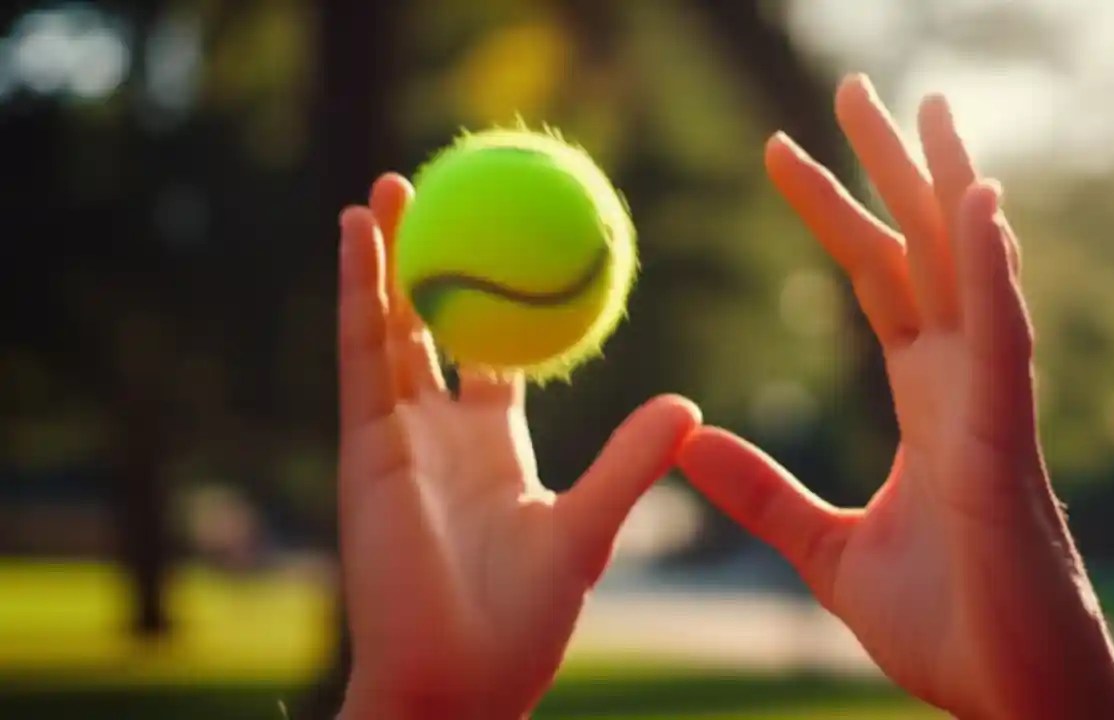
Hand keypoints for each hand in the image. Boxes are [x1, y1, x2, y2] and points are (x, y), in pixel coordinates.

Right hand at [334, 175, 699, 718]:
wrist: (453, 677)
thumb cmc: (524, 620)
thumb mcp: (589, 528)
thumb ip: (629, 463)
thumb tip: (690, 405)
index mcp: (495, 447)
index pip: (498, 354)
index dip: (505, 299)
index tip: (518, 244)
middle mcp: (442, 432)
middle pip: (438, 325)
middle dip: (442, 261)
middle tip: (455, 190)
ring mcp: (399, 433)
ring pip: (392, 326)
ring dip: (392, 258)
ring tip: (396, 186)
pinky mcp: (366, 442)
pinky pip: (363, 352)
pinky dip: (359, 291)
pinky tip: (363, 232)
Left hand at [678, 76, 1113, 719]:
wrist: (1013, 700)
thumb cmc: (947, 626)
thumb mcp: (827, 552)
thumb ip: (763, 494)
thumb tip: (688, 441)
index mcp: (925, 403)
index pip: (875, 282)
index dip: (836, 215)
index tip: (784, 153)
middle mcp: (963, 387)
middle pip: (922, 253)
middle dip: (890, 169)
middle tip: (857, 90)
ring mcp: (990, 408)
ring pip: (968, 274)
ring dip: (946, 187)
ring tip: (928, 110)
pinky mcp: (1006, 445)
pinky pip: (1003, 339)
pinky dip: (991, 270)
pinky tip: (979, 203)